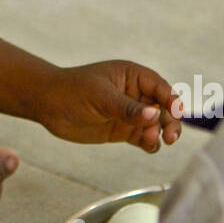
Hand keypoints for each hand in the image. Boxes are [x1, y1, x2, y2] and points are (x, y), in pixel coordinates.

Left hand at [37, 61, 181, 153]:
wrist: (47, 104)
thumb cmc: (73, 90)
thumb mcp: (101, 97)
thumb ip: (127, 108)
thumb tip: (155, 116)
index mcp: (132, 76)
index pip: (160, 87)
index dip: (171, 100)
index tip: (176, 114)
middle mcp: (135, 94)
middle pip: (163, 108)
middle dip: (170, 121)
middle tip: (170, 137)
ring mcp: (129, 113)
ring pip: (156, 124)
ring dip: (160, 133)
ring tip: (152, 140)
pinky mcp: (122, 130)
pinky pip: (144, 137)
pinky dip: (150, 143)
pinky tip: (150, 147)